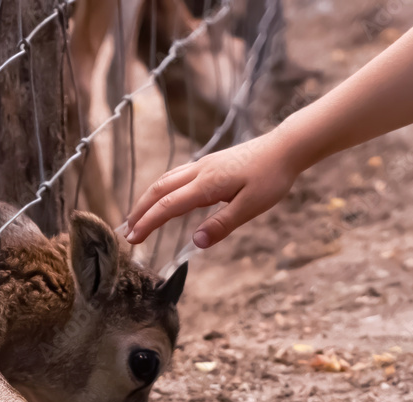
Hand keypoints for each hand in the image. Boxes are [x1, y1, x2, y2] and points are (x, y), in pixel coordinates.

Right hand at [124, 130, 302, 248]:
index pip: (167, 206)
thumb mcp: (251, 206)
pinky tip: (162, 198)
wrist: (285, 147)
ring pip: (164, 181)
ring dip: (147, 199)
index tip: (132, 239)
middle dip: (139, 212)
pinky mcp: (209, 164)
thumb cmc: (272, 177)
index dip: (147, 223)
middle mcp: (198, 172)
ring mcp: (202, 166)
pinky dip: (160, 190)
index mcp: (206, 185)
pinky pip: (175, 176)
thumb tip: (196, 242)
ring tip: (137, 217)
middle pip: (158, 191)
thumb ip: (222, 224)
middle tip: (127, 232)